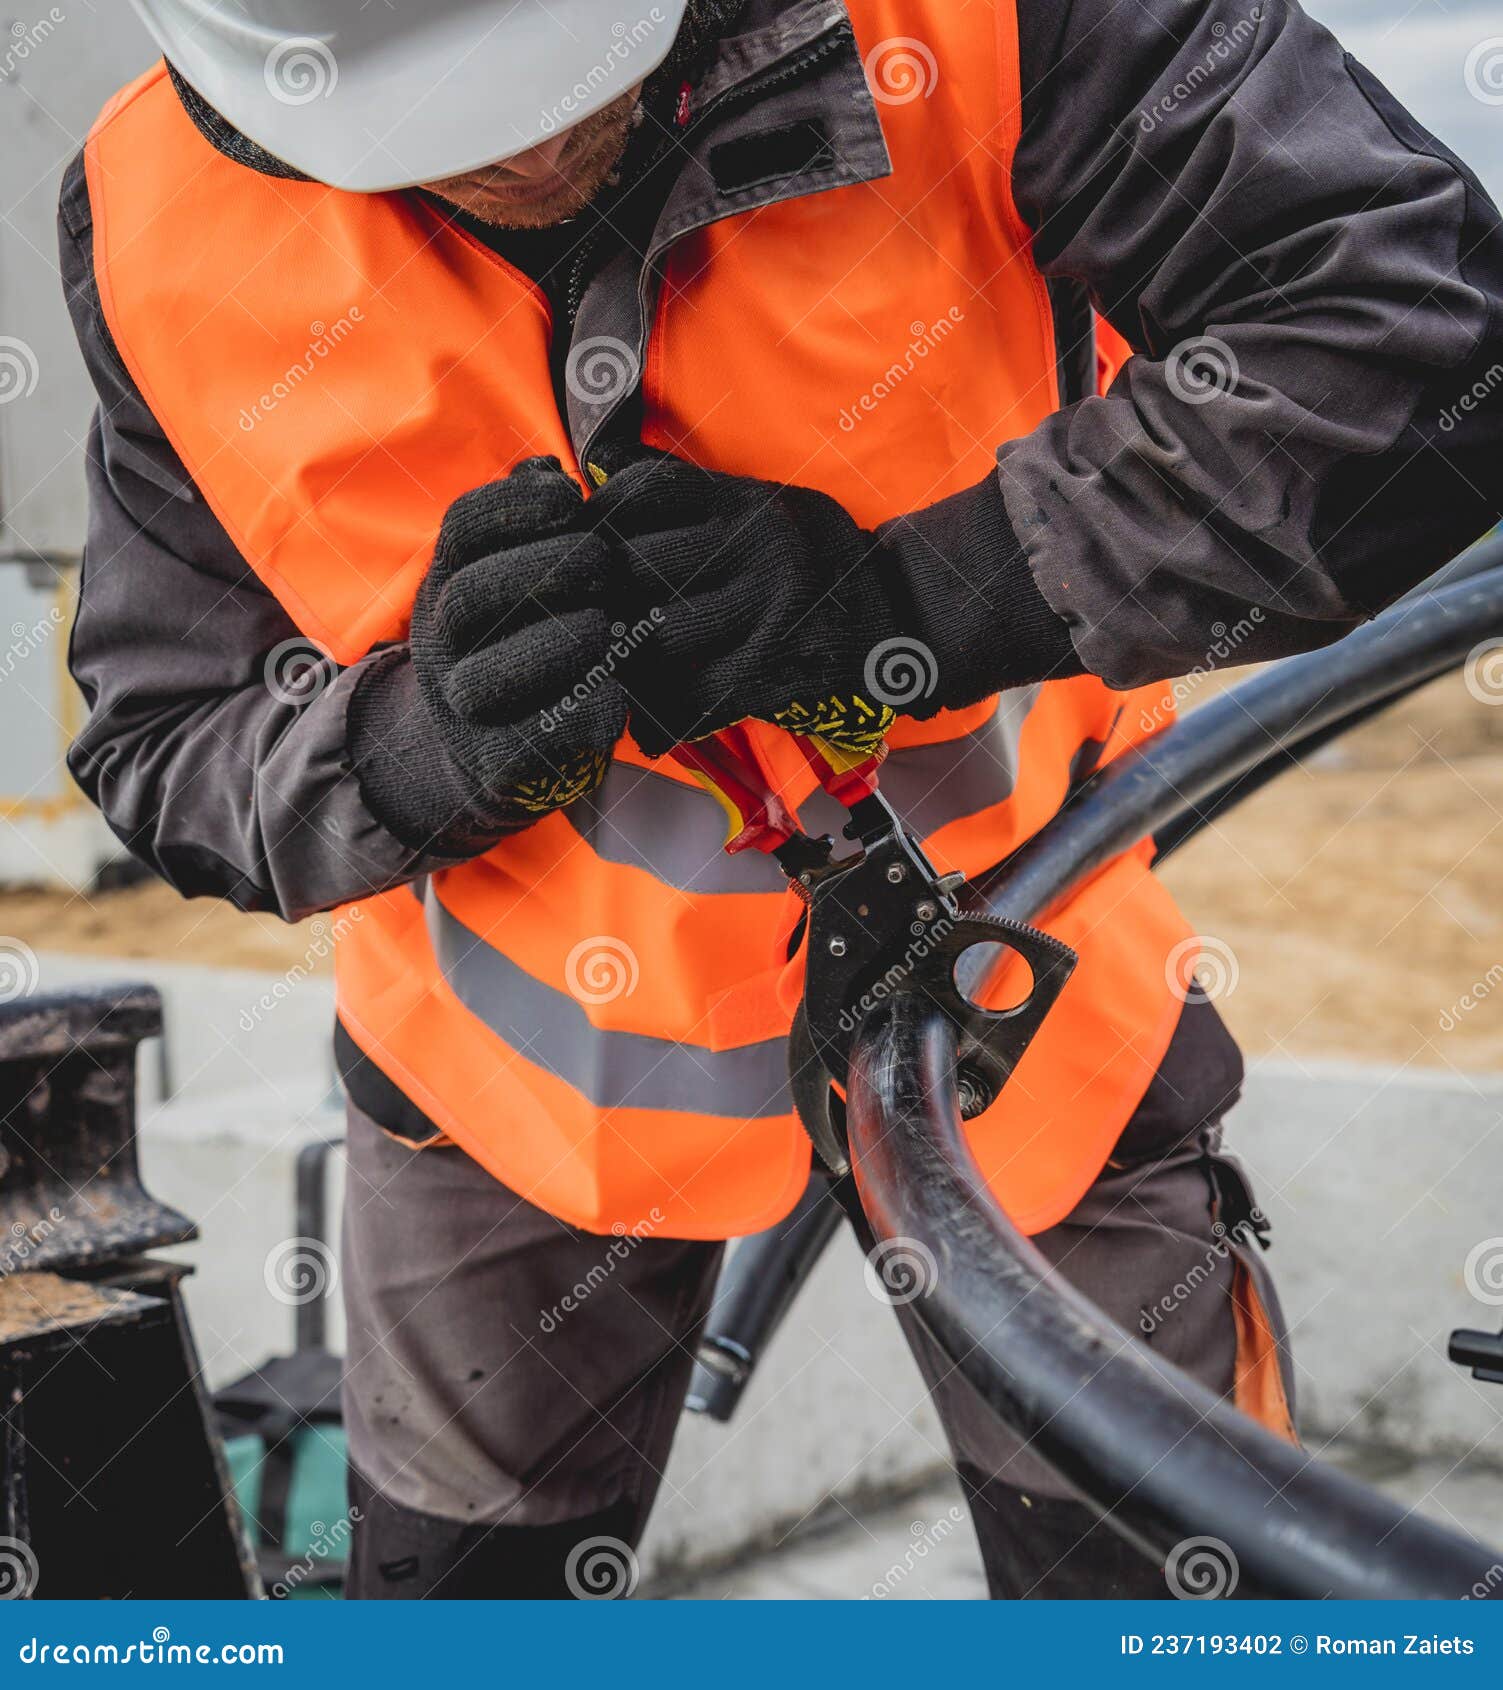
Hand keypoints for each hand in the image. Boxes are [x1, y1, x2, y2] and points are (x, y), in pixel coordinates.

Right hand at [410, 456, 625, 817]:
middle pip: (472, 594)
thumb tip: (548, 466)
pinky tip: (618, 697)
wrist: (497, 747)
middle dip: (544, 570)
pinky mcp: (497, 762)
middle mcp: (444, 640)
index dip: (514, 506)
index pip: (462, 528)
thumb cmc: (532, 639)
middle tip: (605, 565)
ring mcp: (463, 706)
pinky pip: (531, 741)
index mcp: (451, 580)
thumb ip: (536, 524)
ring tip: (607, 629)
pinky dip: (579, 715)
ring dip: (557, 644)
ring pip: (488, 675)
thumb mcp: (524, 575)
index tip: (571, 498)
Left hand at [587, 452, 903, 756]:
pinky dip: (660, 720)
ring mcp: (767, 609)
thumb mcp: (768, 505)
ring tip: (614, 680)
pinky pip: (694, 699)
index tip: (584, 550)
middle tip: (585, 626)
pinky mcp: (777, 668)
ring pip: (657, 638)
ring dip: (625, 667)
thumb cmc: (818, 562)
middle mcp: (756, 547)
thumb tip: (605, 486)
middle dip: (601, 601)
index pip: (643, 492)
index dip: (599, 521)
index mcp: (746, 501)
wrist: (901, 613)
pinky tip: (647, 729)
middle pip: (637, 567)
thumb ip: (698, 501)